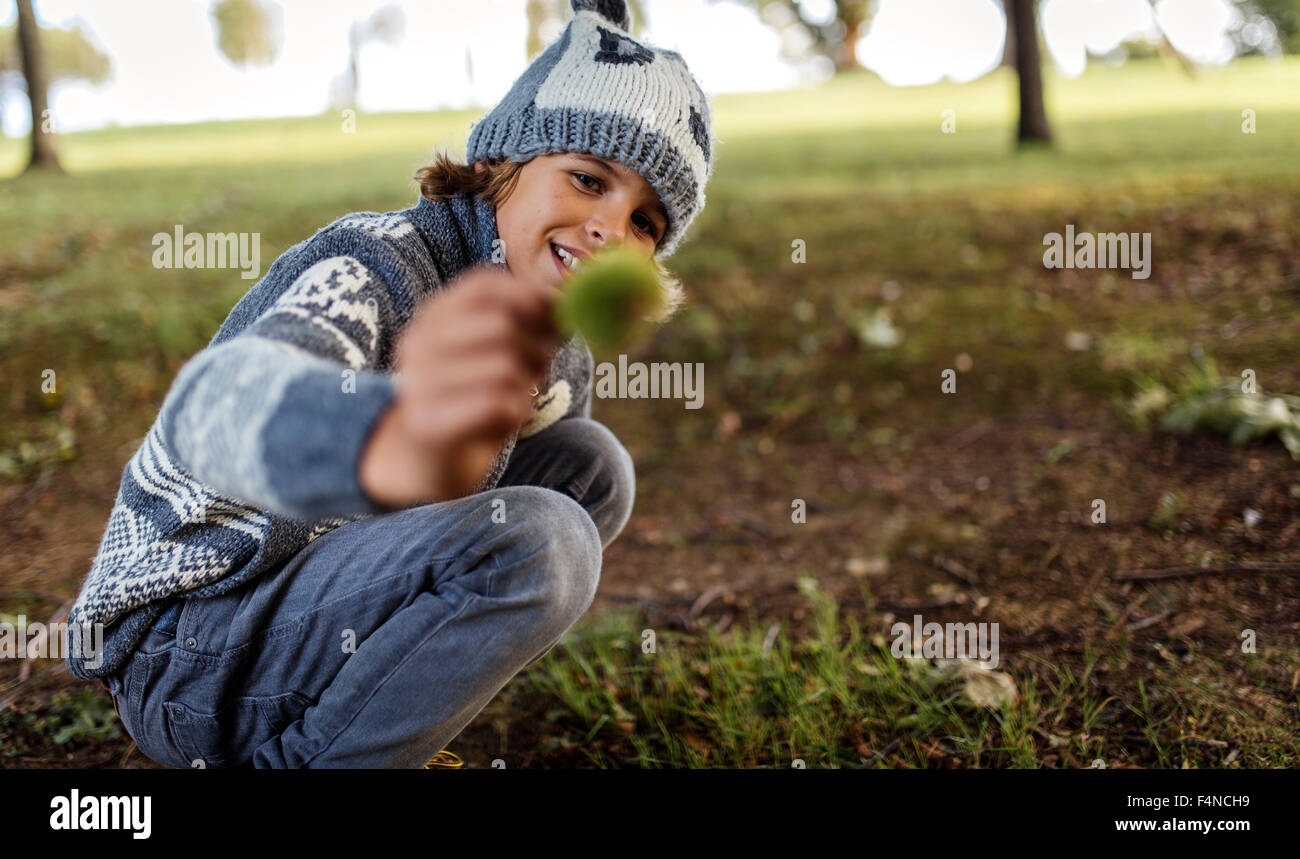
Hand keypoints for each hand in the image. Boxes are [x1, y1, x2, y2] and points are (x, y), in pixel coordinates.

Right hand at [359, 264, 560, 507]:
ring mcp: (419, 383)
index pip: (484, 285)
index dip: (531, 296)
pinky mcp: (430, 423)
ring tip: (518, 396)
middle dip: (538, 347)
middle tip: (540, 369)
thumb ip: (524, 323)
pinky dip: (518, 413)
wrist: (427, 461)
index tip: (556, 316)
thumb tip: (567, 299)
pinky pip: (499, 405)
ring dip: (528, 385)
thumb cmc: (471, 397)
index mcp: (433, 317)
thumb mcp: (493, 351)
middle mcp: (419, 343)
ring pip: (505, 367)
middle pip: (502, 325)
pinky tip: (507, 420)